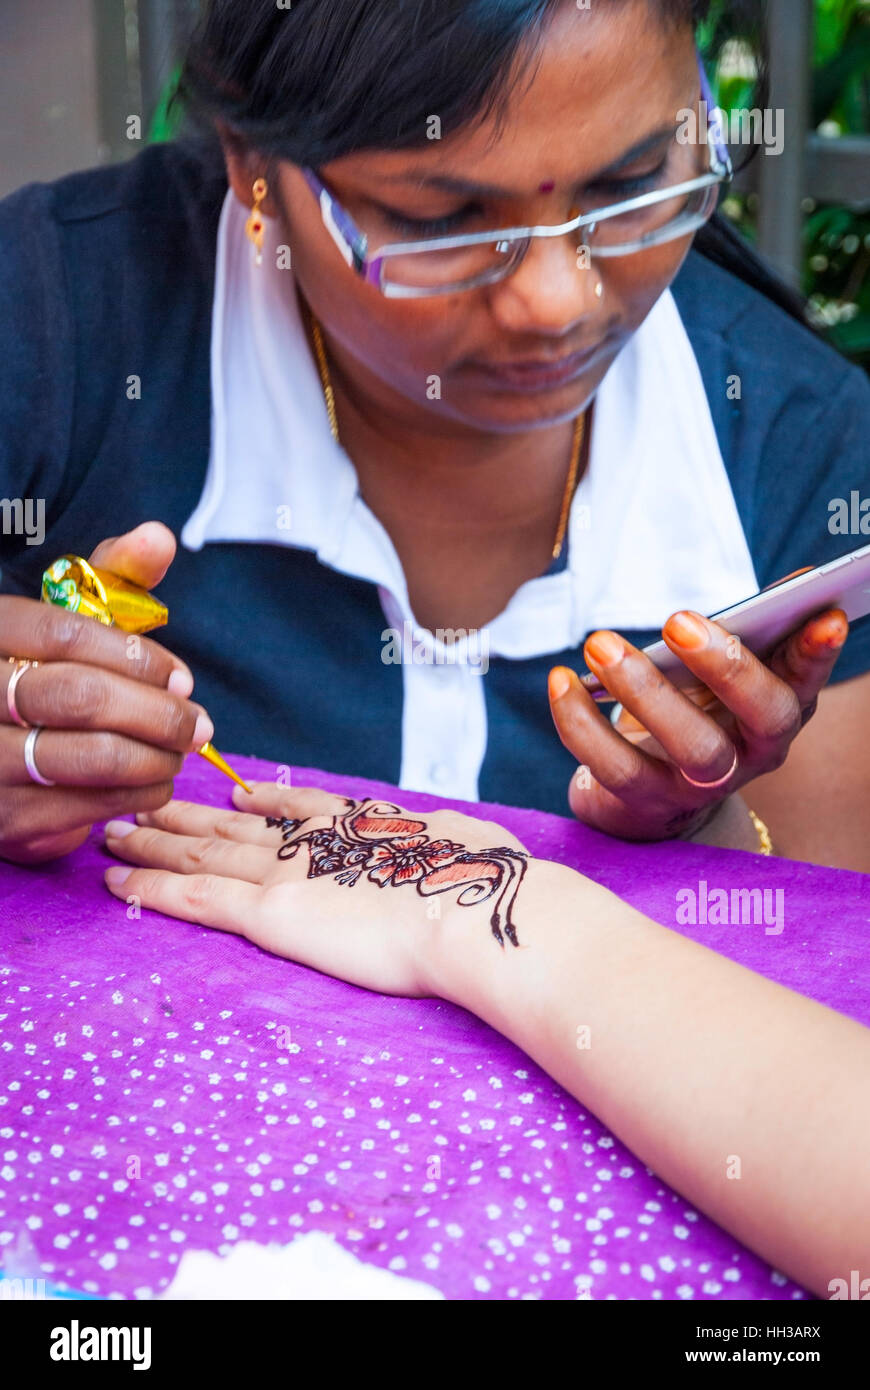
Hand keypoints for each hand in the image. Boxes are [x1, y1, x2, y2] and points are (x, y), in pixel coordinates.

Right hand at [0, 522, 212, 864]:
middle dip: (158, 714)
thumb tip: (158, 536)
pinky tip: (157, 779)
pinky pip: (89, 805)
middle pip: (82, 697)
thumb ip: (113, 578)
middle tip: (198, 724)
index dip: (137, 657)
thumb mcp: (68, 621)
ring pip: (91, 756)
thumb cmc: (45, 677)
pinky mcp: (7, 817)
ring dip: (156, 757)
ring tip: (181, 752)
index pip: (65, 635)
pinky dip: (139, 793)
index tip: (182, 679)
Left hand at [103, 784, 531, 996]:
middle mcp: (310, 844)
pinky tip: (120, 880)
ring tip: (117, 829)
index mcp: (356, 828)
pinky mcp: (267, 913)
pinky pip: (195, 898)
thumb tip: (459, 841)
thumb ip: (441, 842)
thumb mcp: (463, 843)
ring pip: (199, 853)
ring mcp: (283, 875)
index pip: (293, 810)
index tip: (233, 795)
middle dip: (184, 816)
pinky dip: (154, 888)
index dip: (259, 802)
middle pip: (230, 827)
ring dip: (155, 842)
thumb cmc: (479, 882)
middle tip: (143, 802)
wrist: (468, 907)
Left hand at [547, 606, 848, 843]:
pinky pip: (617, 768)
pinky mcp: (647, 804)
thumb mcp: (721, 673)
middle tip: (676, 619)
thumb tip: (799, 581)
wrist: (642, 797)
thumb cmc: (689, 712)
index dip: (817, 654)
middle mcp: (753, 753)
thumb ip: (752, 631)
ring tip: (600, 644)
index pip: (806, 683)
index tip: (824, 615)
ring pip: (692, 746)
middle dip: (726, 666)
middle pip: (762, 717)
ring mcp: (703, 786)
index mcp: (777, 711)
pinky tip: (561, 681)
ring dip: (644, 690)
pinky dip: (582, 721)